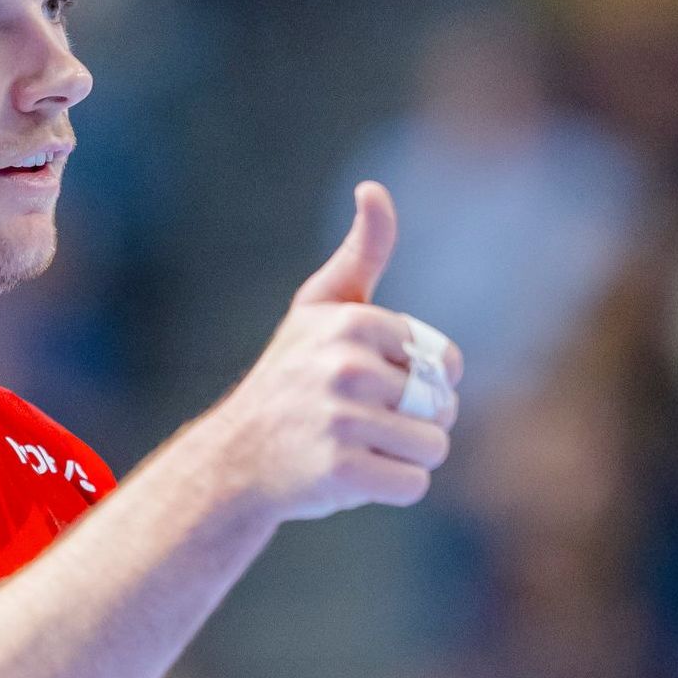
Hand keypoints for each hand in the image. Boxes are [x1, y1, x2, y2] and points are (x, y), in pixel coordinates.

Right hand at [196, 181, 461, 526]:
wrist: (234, 458)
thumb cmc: (289, 379)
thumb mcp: (319, 308)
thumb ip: (361, 252)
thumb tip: (372, 189)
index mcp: (351, 323)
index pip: (444, 363)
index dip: (422, 382)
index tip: (376, 386)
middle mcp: (345, 367)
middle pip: (443, 407)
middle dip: (415, 423)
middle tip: (365, 425)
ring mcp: (340, 421)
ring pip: (433, 448)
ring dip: (405, 458)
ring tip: (361, 450)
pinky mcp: (338, 472)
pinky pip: (413, 486)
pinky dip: (393, 489)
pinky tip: (353, 477)